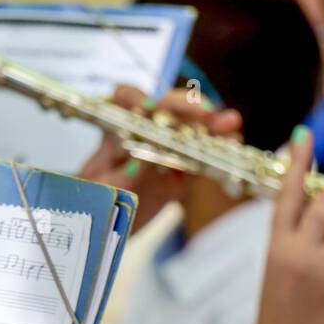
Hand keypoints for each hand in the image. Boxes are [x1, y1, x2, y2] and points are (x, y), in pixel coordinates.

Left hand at [78, 84, 242, 229]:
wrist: (98, 225)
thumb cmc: (92, 201)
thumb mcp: (100, 189)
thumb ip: (119, 175)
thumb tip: (141, 159)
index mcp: (116, 127)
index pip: (125, 98)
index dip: (134, 98)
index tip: (143, 109)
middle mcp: (143, 132)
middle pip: (166, 108)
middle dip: (186, 107)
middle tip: (204, 114)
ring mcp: (164, 149)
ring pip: (188, 128)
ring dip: (210, 124)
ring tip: (229, 124)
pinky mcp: (179, 171)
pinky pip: (198, 157)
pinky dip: (216, 150)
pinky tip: (232, 145)